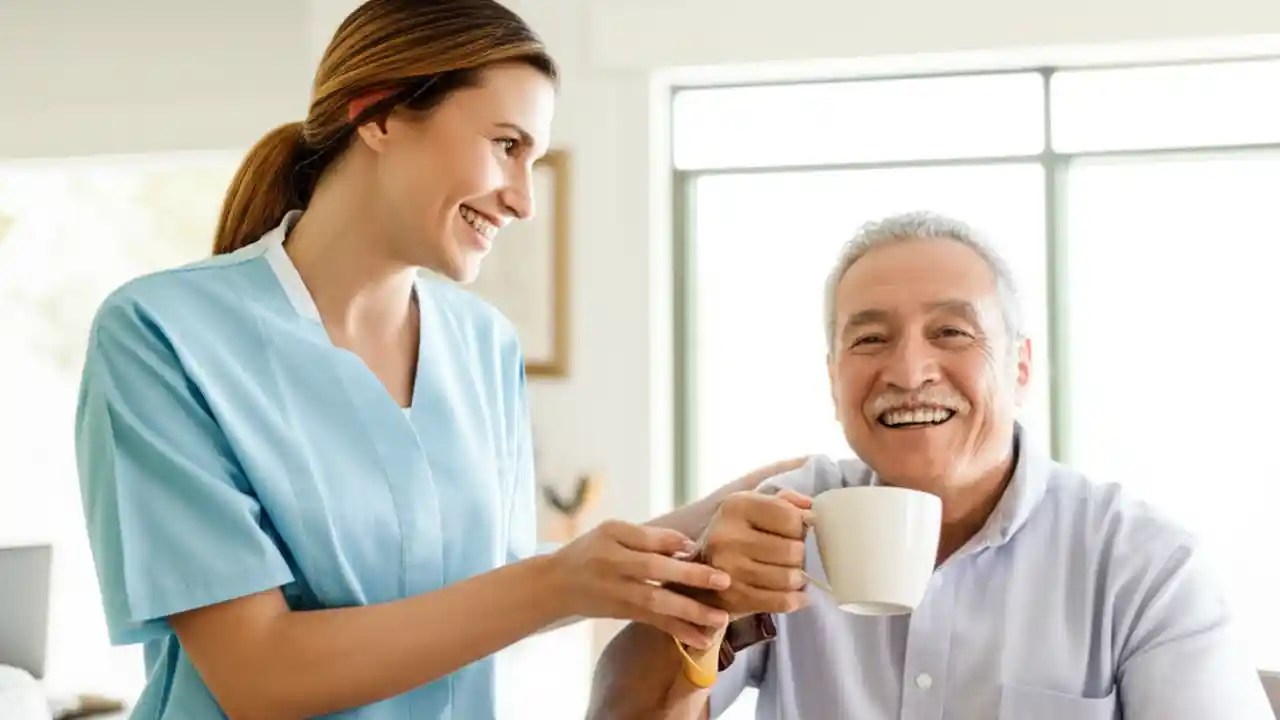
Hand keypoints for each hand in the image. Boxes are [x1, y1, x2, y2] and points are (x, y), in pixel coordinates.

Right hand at [548, 520, 732, 648]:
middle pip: (656, 572)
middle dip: (690, 577)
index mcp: (614, 542)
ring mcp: (622, 595)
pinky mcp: (627, 613)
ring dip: (690, 613)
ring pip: (658, 604)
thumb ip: (647, 536)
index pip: (647, 540)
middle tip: (724, 581)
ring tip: (720, 619)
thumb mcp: (611, 531)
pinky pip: (656, 623)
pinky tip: (703, 640)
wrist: (557, 585)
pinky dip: (679, 631)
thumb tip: (687, 545)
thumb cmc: (590, 551)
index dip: (672, 543)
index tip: (698, 546)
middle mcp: (617, 569)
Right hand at [700, 490, 811, 615]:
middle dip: (802, 554)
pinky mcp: (732, 597)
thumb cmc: (737, 533)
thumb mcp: (754, 506)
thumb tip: (811, 508)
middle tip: (796, 555)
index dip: (803, 526)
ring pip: (788, 577)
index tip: (799, 531)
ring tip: (794, 573)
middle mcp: (727, 536)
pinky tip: (798, 594)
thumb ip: (785, 501)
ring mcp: (728, 569)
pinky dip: (795, 599)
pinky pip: (779, 601)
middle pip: (792, 549)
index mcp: (735, 506)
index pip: (790, 517)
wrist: (702, 568)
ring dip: (798, 577)